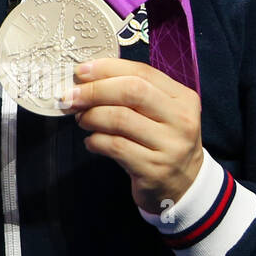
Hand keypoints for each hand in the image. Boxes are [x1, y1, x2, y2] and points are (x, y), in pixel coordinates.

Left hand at [59, 58, 202, 214]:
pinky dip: (96, 140)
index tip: (81, 72)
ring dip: (92, 116)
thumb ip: (133, 94)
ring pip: (120, 119)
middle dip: (95, 91)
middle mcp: (181, 120)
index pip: (142, 73)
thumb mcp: (160, 114)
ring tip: (82, 120)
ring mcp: (169, 146)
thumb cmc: (162, 143)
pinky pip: (115, 147)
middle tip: (72, 97)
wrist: (183, 186)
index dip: (107, 69)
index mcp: (183, 99)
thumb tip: (88, 79)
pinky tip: (92, 142)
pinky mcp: (154, 169)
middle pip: (132, 91)